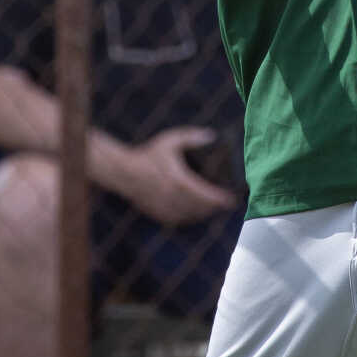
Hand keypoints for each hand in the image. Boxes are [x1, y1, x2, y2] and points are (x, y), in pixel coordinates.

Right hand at [115, 127, 237, 225]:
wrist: (123, 172)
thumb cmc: (148, 155)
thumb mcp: (170, 140)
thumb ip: (192, 137)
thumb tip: (212, 136)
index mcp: (179, 181)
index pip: (206, 194)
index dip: (221, 199)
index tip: (232, 199)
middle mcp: (174, 197)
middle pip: (202, 208)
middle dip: (215, 207)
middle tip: (225, 203)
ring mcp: (166, 208)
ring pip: (191, 216)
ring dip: (204, 213)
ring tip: (213, 208)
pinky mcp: (158, 213)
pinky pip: (179, 220)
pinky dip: (189, 218)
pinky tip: (194, 213)